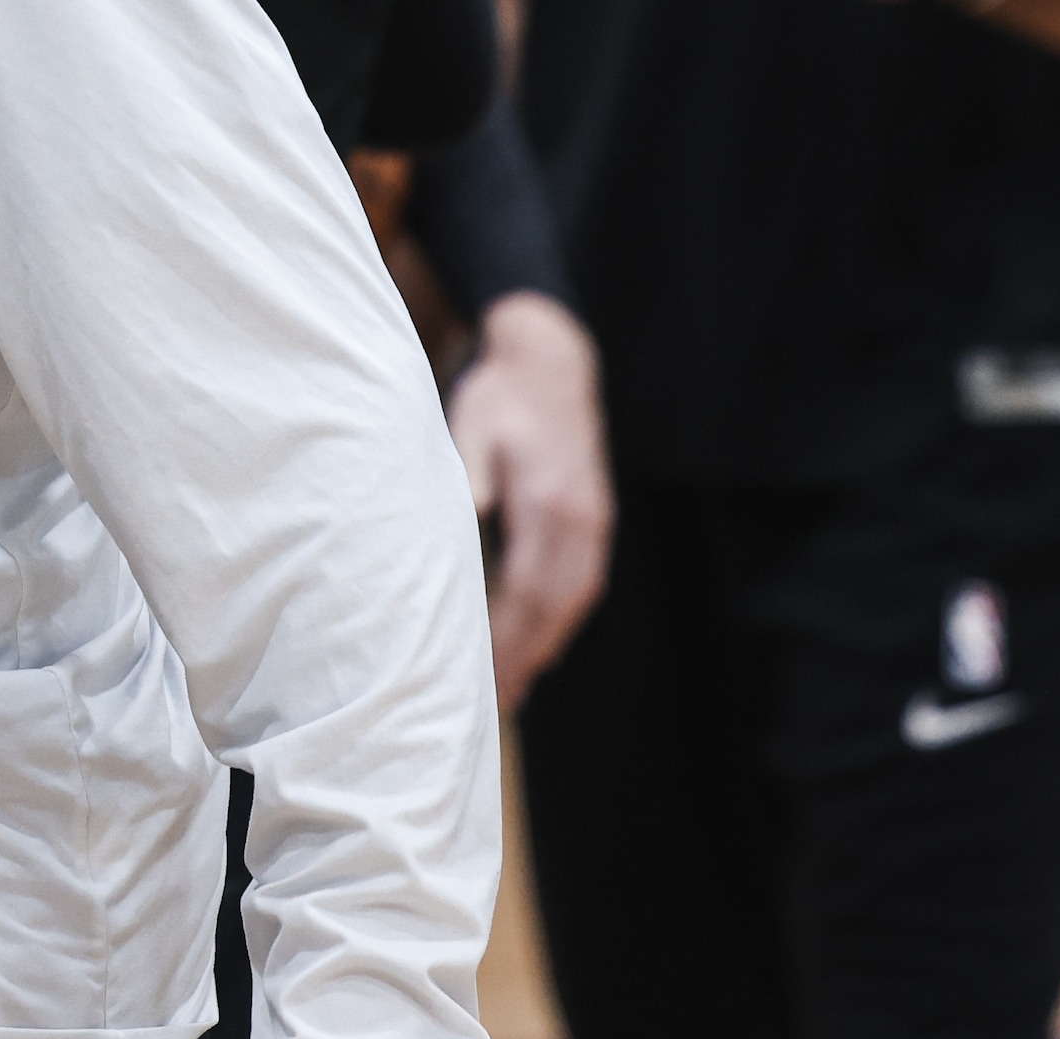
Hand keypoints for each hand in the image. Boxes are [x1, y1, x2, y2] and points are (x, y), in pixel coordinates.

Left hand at [449, 293, 610, 708]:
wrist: (551, 357)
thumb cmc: (500, 394)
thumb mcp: (469, 424)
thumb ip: (466, 475)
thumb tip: (462, 520)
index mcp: (547, 503)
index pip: (528, 591)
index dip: (506, 639)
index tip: (479, 675)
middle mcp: (581, 519)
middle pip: (556, 607)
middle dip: (525, 656)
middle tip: (493, 702)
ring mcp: (595, 519)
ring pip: (575, 599)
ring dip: (547, 644)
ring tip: (515, 686)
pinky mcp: (597, 516)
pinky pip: (585, 580)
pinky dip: (564, 617)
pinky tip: (543, 639)